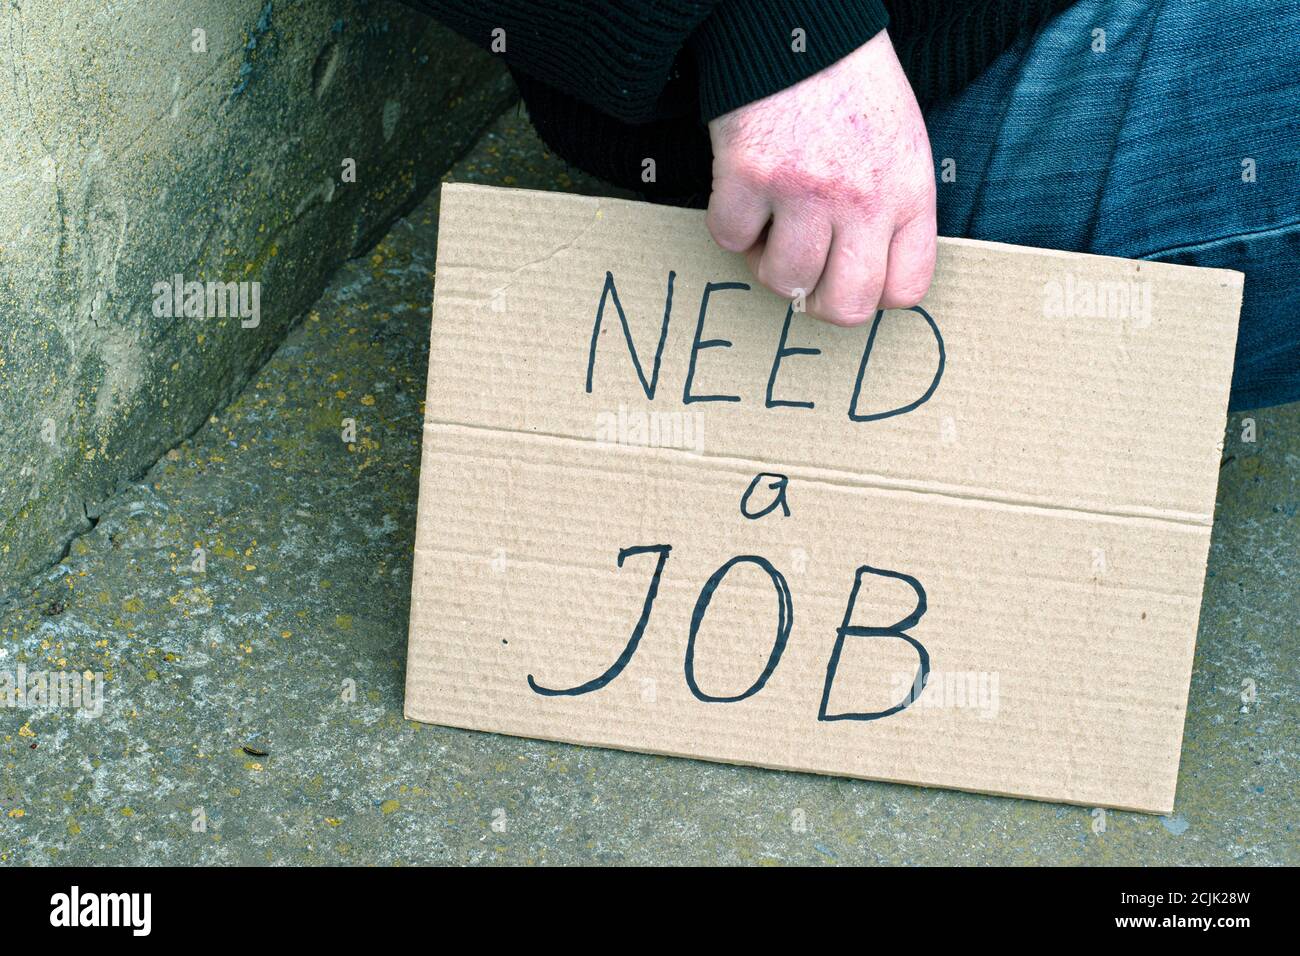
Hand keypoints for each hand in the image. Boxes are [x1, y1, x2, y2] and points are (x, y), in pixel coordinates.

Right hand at [706, 31, 936, 325]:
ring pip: (784, 281)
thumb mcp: (899, 147)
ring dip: (768, 261)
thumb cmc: (848, 89)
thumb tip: (864, 276)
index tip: (848, 272)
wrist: (796, 28)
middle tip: (803, 270)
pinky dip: (729, 222)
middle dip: (817, 299)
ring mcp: (806, 191)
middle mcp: (863, 200)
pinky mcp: (751, 177)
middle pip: (846, 307)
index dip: (871, 292)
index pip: (905, 289)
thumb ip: (891, 211)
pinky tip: (743, 189)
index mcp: (907, 192)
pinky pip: (729, 239)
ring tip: (770, 223)